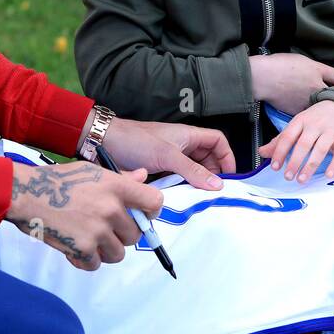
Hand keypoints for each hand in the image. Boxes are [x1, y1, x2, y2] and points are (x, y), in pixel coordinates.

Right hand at [7, 160, 163, 270]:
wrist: (25, 194)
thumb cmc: (57, 180)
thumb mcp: (91, 172)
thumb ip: (120, 179)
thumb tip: (143, 177)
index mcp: (116, 186)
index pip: (154, 202)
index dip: (150, 211)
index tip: (140, 215)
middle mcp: (111, 209)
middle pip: (136, 234)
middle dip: (122, 234)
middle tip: (104, 228)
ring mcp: (97, 230)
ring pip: (118, 253)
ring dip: (106, 250)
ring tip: (89, 239)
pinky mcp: (82, 248)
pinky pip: (96, 264)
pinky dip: (86, 259)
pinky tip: (75, 247)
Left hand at [98, 117, 233, 189]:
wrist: (104, 142)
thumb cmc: (135, 141)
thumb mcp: (167, 155)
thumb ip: (192, 171)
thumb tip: (217, 185)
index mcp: (188, 135)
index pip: (217, 142)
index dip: (226, 157)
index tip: (229, 176)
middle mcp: (182, 146)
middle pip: (207, 160)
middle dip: (212, 175)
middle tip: (213, 193)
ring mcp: (170, 159)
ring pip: (192, 172)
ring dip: (196, 184)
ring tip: (198, 198)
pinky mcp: (158, 170)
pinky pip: (177, 180)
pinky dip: (181, 188)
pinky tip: (181, 198)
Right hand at [248, 53, 333, 113]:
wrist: (263, 78)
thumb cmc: (281, 65)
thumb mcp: (303, 60)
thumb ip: (317, 68)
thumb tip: (326, 74)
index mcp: (320, 74)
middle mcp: (318, 90)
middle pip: (333, 95)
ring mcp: (308, 103)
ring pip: (320, 106)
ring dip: (322, 105)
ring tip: (320, 105)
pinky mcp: (297, 112)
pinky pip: (307, 112)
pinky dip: (307, 111)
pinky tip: (305, 109)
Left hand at [257, 99, 333, 182]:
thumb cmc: (315, 119)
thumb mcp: (296, 125)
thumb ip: (280, 140)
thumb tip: (262, 152)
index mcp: (300, 121)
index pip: (287, 137)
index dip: (280, 152)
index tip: (275, 166)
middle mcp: (315, 126)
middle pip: (303, 144)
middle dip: (294, 162)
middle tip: (287, 176)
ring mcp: (330, 132)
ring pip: (320, 150)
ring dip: (310, 166)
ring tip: (302, 179)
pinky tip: (328, 175)